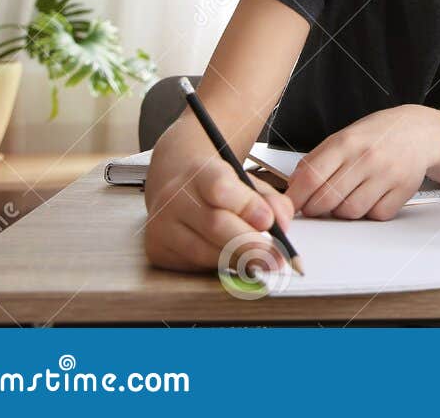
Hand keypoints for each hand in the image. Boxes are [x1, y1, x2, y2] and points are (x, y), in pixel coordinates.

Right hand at [144, 152, 294, 272]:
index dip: (247, 207)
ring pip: (205, 251)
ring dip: (238, 261)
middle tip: (275, 258)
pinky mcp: (157, 251)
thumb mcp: (248, 183)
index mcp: (200, 173)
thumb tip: (282, 226)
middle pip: (215, 225)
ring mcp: (161, 226)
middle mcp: (174, 198)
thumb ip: (271, 201)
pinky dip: (220, 267)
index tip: (269, 222)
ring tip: (261, 263)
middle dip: (250, 245)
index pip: (221, 188)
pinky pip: (194, 266)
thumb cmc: (219, 189)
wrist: (179, 191)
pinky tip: (235, 264)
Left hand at [287, 105, 439, 219]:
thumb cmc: (378, 135)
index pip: (311, 178)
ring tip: (349, 196)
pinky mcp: (403, 190)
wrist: (419, 131)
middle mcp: (367, 157)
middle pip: (327, 200)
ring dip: (343, 211)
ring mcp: (387, 174)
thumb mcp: (344, 137)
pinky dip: (370, 212)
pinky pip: (376, 215)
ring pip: (350, 212)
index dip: (295, 198)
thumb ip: (317, 160)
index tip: (290, 207)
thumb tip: (293, 187)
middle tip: (318, 204)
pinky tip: (372, 196)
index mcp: (346, 142)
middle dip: (316, 208)